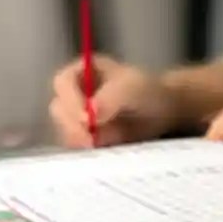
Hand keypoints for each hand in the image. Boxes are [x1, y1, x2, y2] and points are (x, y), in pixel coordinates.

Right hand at [50, 56, 180, 147]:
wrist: (163, 112)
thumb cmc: (148, 91)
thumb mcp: (133, 86)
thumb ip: (111, 97)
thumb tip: (90, 114)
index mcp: (81, 71)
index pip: (62, 83)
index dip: (70, 100)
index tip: (87, 119)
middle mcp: (74, 93)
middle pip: (59, 110)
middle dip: (73, 126)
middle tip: (92, 139)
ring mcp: (77, 117)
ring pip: (65, 131)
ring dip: (81, 140)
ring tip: (107, 142)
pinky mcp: (84, 138)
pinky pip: (77, 147)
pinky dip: (87, 151)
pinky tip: (105, 149)